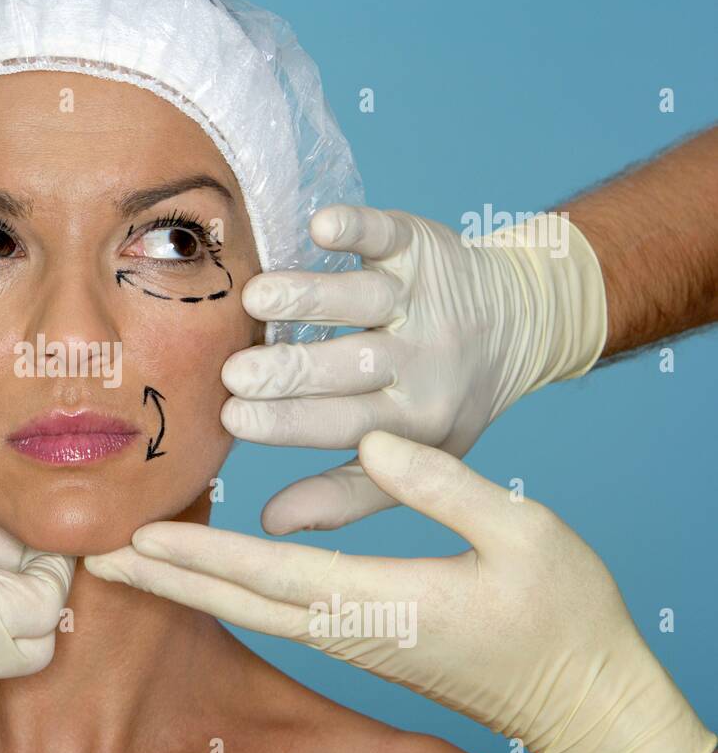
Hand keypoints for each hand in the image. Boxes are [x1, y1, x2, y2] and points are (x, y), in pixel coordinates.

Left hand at [86, 431, 714, 752]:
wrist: (583, 694)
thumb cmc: (562, 614)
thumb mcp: (521, 533)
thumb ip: (445, 485)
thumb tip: (377, 439)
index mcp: (381, 602)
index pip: (269, 573)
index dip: (200, 551)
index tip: (138, 533)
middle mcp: (350, 627)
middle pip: (235, 601)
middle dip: (163, 578)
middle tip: (94, 556)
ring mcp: (351, 639)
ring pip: (248, 609)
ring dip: (185, 583)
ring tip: (129, 559)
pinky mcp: (361, 638)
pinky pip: (274, 610)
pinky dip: (225, 586)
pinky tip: (204, 568)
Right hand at [220, 205, 606, 532]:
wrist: (518, 321)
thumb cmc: (441, 399)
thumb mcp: (411, 458)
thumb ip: (343, 494)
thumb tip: (269, 525)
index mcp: (413, 419)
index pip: (344, 424)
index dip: (289, 422)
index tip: (233, 418)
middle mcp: (419, 359)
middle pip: (350, 364)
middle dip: (289, 370)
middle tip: (235, 372)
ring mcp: (419, 297)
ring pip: (363, 299)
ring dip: (311, 298)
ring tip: (257, 300)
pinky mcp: (418, 246)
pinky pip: (386, 234)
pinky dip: (358, 227)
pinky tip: (321, 227)